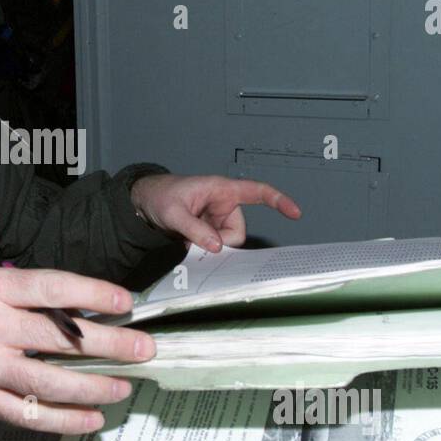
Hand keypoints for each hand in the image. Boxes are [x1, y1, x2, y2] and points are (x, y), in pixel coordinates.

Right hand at [0, 267, 154, 433]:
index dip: (93, 295)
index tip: (127, 304)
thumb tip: (87, 309)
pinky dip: (66, 420)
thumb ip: (27, 295)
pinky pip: (32, 415)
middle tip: (144, 350)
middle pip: (61, 338)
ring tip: (124, 387)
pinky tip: (92, 419)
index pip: (52, 289)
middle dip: (110, 346)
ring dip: (94, 387)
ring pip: (51, 382)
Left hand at [131, 174, 301, 251]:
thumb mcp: (174, 212)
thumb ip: (194, 229)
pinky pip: (217, 248)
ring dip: (210, 248)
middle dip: (220, 243)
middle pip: (237, 233)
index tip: (294, 212)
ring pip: (227, 244)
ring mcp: (218, 220)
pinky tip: (189, 244)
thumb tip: (218, 246)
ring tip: (187, 239)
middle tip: (195, 241)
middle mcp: (224, 205)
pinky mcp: (211, 232)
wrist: (146, 203)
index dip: (278, 201)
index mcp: (222, 190)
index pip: (257, 191)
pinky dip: (205, 250)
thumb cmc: (161, 197)